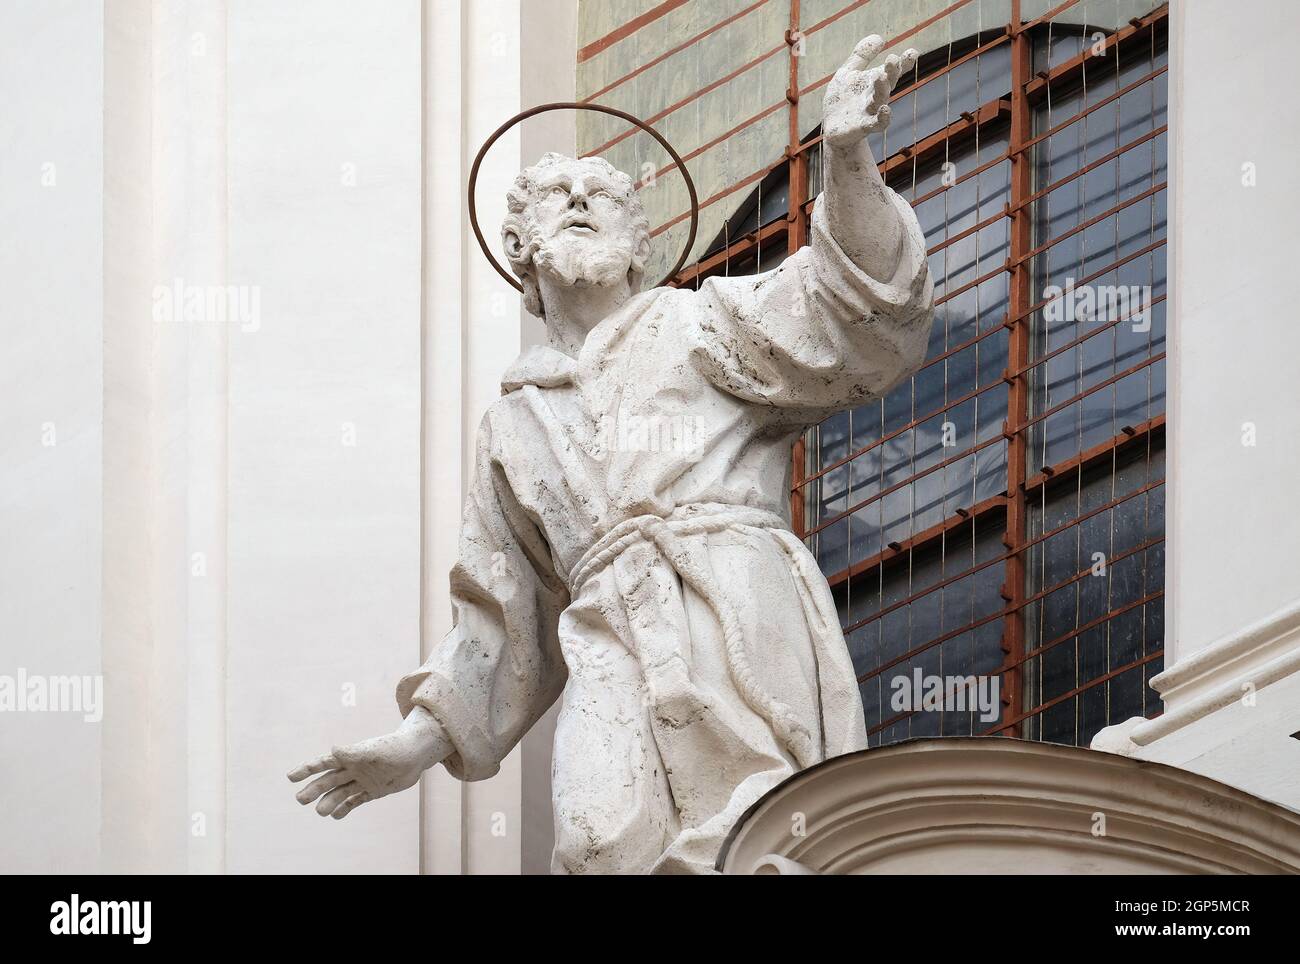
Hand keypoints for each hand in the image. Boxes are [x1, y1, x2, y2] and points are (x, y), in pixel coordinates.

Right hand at [287, 706, 451, 819]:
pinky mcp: (373, 790)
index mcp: (350, 756)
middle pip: (329, 780)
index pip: (324, 763)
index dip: (307, 769)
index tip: (290, 777)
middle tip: (300, 799)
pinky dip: (346, 808)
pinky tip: (336, 815)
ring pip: (341, 792)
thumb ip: (353, 753)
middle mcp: (354, 769)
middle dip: (314, 789)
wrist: (416, 755)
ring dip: (329, 802)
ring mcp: (363, 780)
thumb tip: (333, 750)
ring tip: (320, 812)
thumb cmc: (394, 748)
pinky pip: (356, 800)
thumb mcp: (373, 751)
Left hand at [822, 35, 918, 147]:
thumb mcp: (848, 72)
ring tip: (881, 76)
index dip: (904, 62)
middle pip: (888, 82)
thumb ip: (862, 55)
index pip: (893, 70)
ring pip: (881, 99)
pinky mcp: (862, 127)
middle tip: (892, 59)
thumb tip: (880, 37)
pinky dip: (883, 118)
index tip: (912, 53)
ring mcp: (870, 112)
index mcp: (874, 81)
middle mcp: (876, 95)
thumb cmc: (843, 99)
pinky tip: (885, 109)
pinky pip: (876, 124)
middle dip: (892, 71)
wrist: (832, 129)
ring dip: (883, 88)